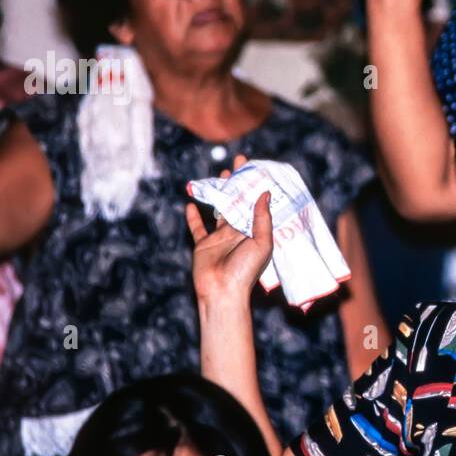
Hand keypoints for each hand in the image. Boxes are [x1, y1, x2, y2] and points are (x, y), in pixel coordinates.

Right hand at [186, 155, 273, 303]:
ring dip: (218, 194)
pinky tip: (190, 203)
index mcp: (254, 232)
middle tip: (236, 164)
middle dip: (237, 184)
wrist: (222, 292)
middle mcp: (237, 232)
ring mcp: (219, 238)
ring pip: (218, 210)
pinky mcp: (203, 245)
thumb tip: (265, 193)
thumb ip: (262, 218)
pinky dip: (193, 217)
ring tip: (219, 176)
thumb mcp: (261, 242)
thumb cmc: (245, 270)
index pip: (255, 203)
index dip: (255, 186)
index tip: (255, 167)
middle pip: (237, 202)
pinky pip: (197, 228)